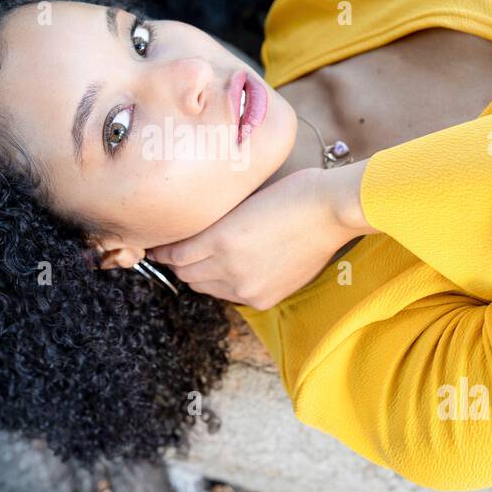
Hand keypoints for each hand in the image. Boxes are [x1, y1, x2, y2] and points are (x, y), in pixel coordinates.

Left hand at [145, 164, 371, 310]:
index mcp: (219, 238)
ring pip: (205, 288)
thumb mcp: (240, 202)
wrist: (331, 211)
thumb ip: (214, 223)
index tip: (160, 245)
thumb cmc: (290, 193)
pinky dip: (225, 284)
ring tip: (205, 259)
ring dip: (201, 275)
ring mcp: (247, 287)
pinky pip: (231, 296)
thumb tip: (192, 236)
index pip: (175, 254)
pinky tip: (232, 269)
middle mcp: (228, 268)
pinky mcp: (264, 298)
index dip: (164, 250)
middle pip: (186, 275)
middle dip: (179, 263)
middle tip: (178, 252)